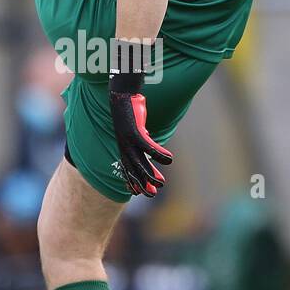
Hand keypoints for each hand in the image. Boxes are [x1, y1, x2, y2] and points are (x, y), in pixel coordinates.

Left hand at [108, 70, 172, 196]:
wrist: (120, 95)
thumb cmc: (129, 109)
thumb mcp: (136, 127)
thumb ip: (141, 136)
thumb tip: (149, 141)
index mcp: (123, 146)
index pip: (128, 168)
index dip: (133, 181)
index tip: (139, 192)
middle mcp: (124, 146)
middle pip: (134, 170)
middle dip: (142, 184)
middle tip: (152, 194)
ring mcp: (128, 140)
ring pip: (139, 163)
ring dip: (151, 175)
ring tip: (161, 183)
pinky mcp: (135, 132)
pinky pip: (148, 147)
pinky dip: (159, 154)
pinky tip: (169, 160)